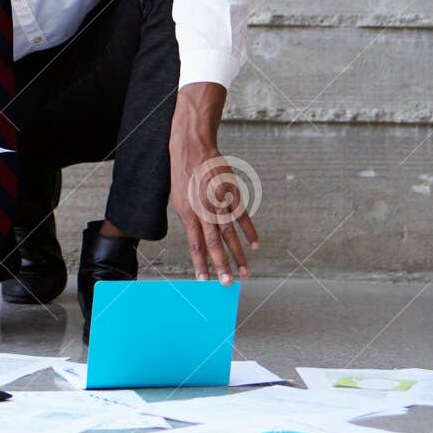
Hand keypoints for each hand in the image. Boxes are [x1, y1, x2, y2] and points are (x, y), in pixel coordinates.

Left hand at [168, 83, 258, 284]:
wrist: (192, 147)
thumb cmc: (182, 174)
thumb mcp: (178, 199)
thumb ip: (189, 219)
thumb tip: (197, 238)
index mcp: (188, 213)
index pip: (195, 245)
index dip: (200, 263)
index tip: (204, 280)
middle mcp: (204, 210)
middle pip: (214, 244)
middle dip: (221, 266)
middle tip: (227, 284)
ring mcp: (220, 202)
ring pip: (230, 234)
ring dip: (238, 255)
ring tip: (244, 272)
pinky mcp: (232, 194)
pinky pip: (242, 217)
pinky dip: (249, 232)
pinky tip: (254, 246)